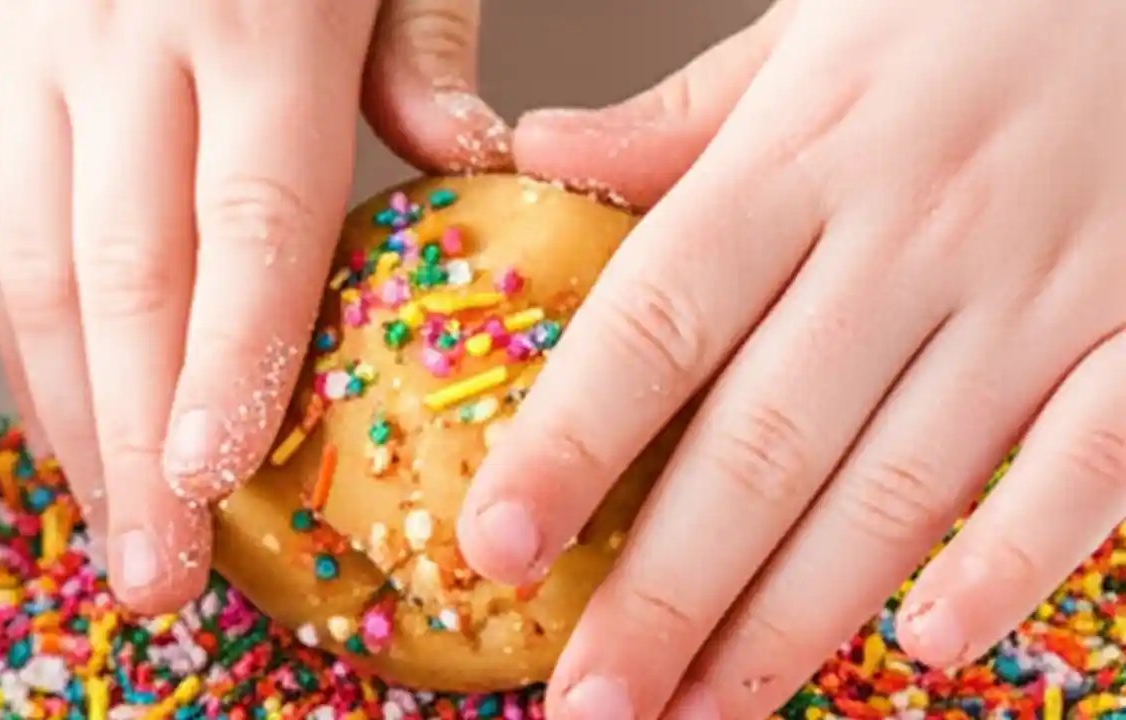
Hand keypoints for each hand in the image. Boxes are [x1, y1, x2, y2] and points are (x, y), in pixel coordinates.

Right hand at [0, 0, 508, 613]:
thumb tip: (466, 152)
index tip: (214, 482)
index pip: (243, 224)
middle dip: (135, 442)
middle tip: (158, 568)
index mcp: (250, 11)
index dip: (227, 366)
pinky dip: (27, 333)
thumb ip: (420, 43)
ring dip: (69, 412)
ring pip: (37, 264)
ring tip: (107, 524)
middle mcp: (121, 37)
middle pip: (122, 275)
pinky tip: (62, 409)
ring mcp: (31, 50)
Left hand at [457, 2, 1125, 716]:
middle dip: (663, 591)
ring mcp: (1040, 287)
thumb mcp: (807, 30)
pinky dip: (1015, 557)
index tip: (495, 548)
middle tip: (583, 705)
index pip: (657, 321)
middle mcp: (909, 234)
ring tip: (699, 713)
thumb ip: (680, 115)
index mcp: (801, 155)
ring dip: (792, 618)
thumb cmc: (964, 2)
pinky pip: (1090, 461)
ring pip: (898, 482)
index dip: (569, 444)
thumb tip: (541, 152)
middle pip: (760, 440)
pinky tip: (930, 643)